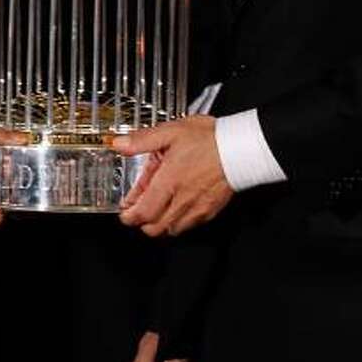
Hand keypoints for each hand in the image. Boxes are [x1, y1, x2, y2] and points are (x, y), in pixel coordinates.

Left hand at [111, 115, 232, 235]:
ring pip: (171, 230)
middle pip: (154, 228)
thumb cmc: (210, 139)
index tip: (125, 211)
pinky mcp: (210, 211)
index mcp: (168, 182)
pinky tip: (178, 207)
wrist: (241, 148)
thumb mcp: (171, 131)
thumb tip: (120, 145)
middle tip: (138, 210)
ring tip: (157, 209)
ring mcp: (197, 208)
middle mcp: (181, 200)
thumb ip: (143, 140)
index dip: (129, 216)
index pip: (142, 213)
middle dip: (142, 222)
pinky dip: (179, 222)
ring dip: (160, 223)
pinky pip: (189, 226)